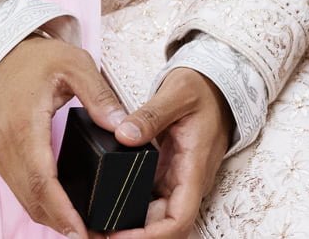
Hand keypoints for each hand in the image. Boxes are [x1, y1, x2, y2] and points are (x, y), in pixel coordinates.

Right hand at [0, 29, 121, 237]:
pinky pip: (21, 190)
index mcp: (25, 127)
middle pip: (33, 199)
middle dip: (62, 224)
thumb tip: (121, 126)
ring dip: (52, 218)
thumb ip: (99, 95)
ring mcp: (2, 155)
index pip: (42, 181)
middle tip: (94, 236)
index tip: (82, 231)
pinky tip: (64, 211)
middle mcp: (8, 148)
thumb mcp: (74, 64)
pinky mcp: (3, 157)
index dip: (62, 210)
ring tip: (85, 230)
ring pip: (25, 199)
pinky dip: (42, 205)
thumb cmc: (34, 59)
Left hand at [105, 67, 232, 238]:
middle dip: (131, 236)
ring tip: (94, 224)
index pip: (178, 221)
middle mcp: (187, 181)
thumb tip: (124, 135)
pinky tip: (106, 207)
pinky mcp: (167, 174)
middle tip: (94, 233)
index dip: (151, 237)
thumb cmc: (203, 89)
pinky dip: (129, 210)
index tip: (118, 236)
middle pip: (163, 227)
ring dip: (128, 227)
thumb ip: (151, 114)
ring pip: (154, 218)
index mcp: (194, 168)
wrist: (215, 84)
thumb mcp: (177, 93)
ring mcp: (177, 180)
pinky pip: (149, 202)